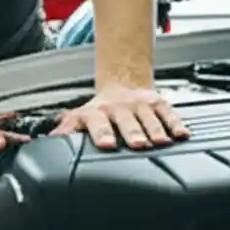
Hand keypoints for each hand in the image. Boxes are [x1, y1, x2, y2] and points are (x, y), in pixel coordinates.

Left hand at [49, 85, 189, 149]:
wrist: (121, 85)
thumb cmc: (100, 111)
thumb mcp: (80, 117)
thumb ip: (67, 130)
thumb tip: (47, 143)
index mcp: (97, 113)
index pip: (98, 122)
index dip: (102, 133)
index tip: (107, 143)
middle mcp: (119, 108)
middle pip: (127, 121)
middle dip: (132, 132)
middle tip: (138, 143)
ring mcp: (140, 105)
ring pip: (149, 117)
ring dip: (155, 129)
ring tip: (161, 141)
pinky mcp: (158, 104)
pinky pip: (169, 113)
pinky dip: (176, 123)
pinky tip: (182, 134)